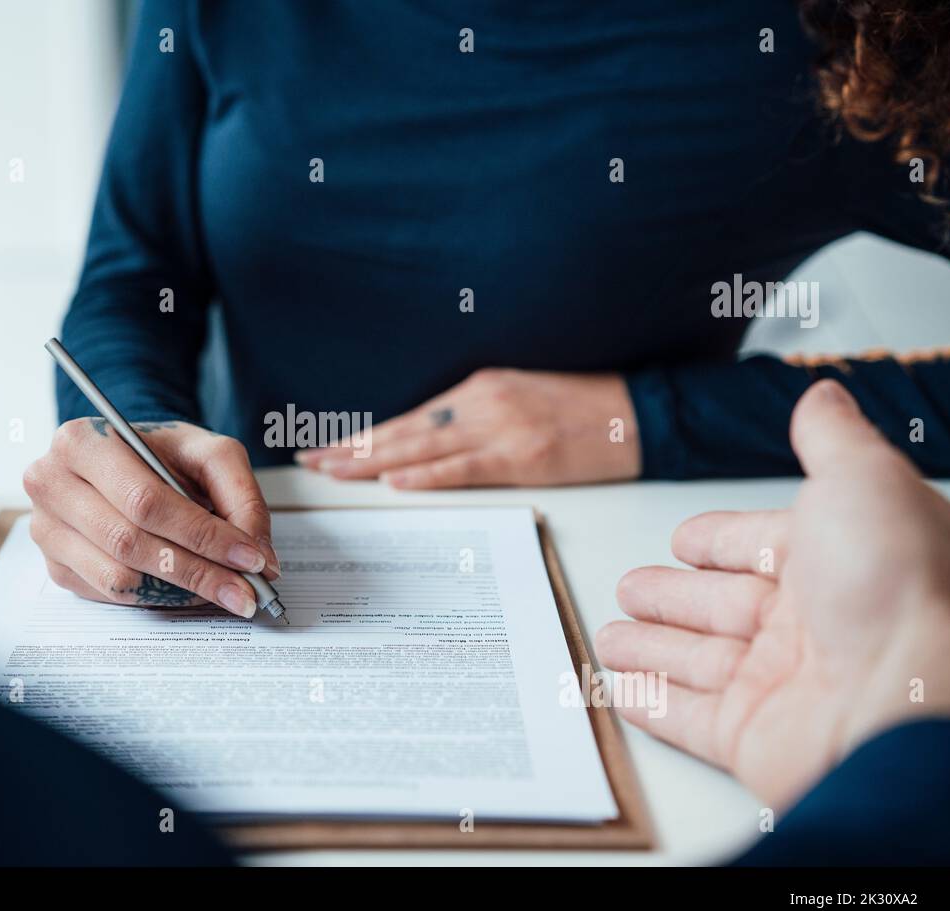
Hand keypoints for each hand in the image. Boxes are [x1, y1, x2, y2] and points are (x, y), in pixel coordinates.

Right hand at [22, 419, 280, 616]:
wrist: (125, 460)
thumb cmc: (163, 454)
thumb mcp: (208, 454)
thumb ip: (241, 497)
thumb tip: (260, 558)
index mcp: (83, 442)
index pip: (146, 500)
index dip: (202, 534)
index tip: (251, 559)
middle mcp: (51, 483)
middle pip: (129, 541)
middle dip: (199, 571)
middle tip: (247, 590)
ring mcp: (46, 529)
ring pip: (118, 576)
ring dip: (180, 591)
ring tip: (224, 589)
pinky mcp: (55, 566)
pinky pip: (109, 594)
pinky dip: (154, 596)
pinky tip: (186, 587)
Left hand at [294, 368, 640, 487]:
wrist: (638, 414)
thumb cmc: (581, 409)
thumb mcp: (519, 397)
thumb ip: (474, 415)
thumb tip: (428, 442)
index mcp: (477, 389)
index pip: (408, 419)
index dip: (365, 436)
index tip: (328, 445)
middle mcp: (480, 404)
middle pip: (403, 432)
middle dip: (353, 449)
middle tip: (311, 461)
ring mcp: (500, 430)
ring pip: (421, 450)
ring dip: (372, 464)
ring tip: (333, 473)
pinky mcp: (522, 457)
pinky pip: (463, 469)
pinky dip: (427, 476)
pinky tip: (395, 483)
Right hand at [597, 380, 949, 807]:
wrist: (909, 703)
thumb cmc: (899, 589)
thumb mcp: (862, 480)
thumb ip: (831, 438)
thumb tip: (824, 396)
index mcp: (841, 561)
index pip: (762, 547)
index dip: (720, 541)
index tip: (685, 541)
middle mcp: (814, 624)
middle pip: (722, 605)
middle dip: (672, 596)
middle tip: (630, 589)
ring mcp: (781, 685)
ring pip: (698, 660)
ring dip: (651, 648)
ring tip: (608, 637)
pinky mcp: (752, 738)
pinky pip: (688, 719)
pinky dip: (653, 705)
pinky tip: (623, 691)